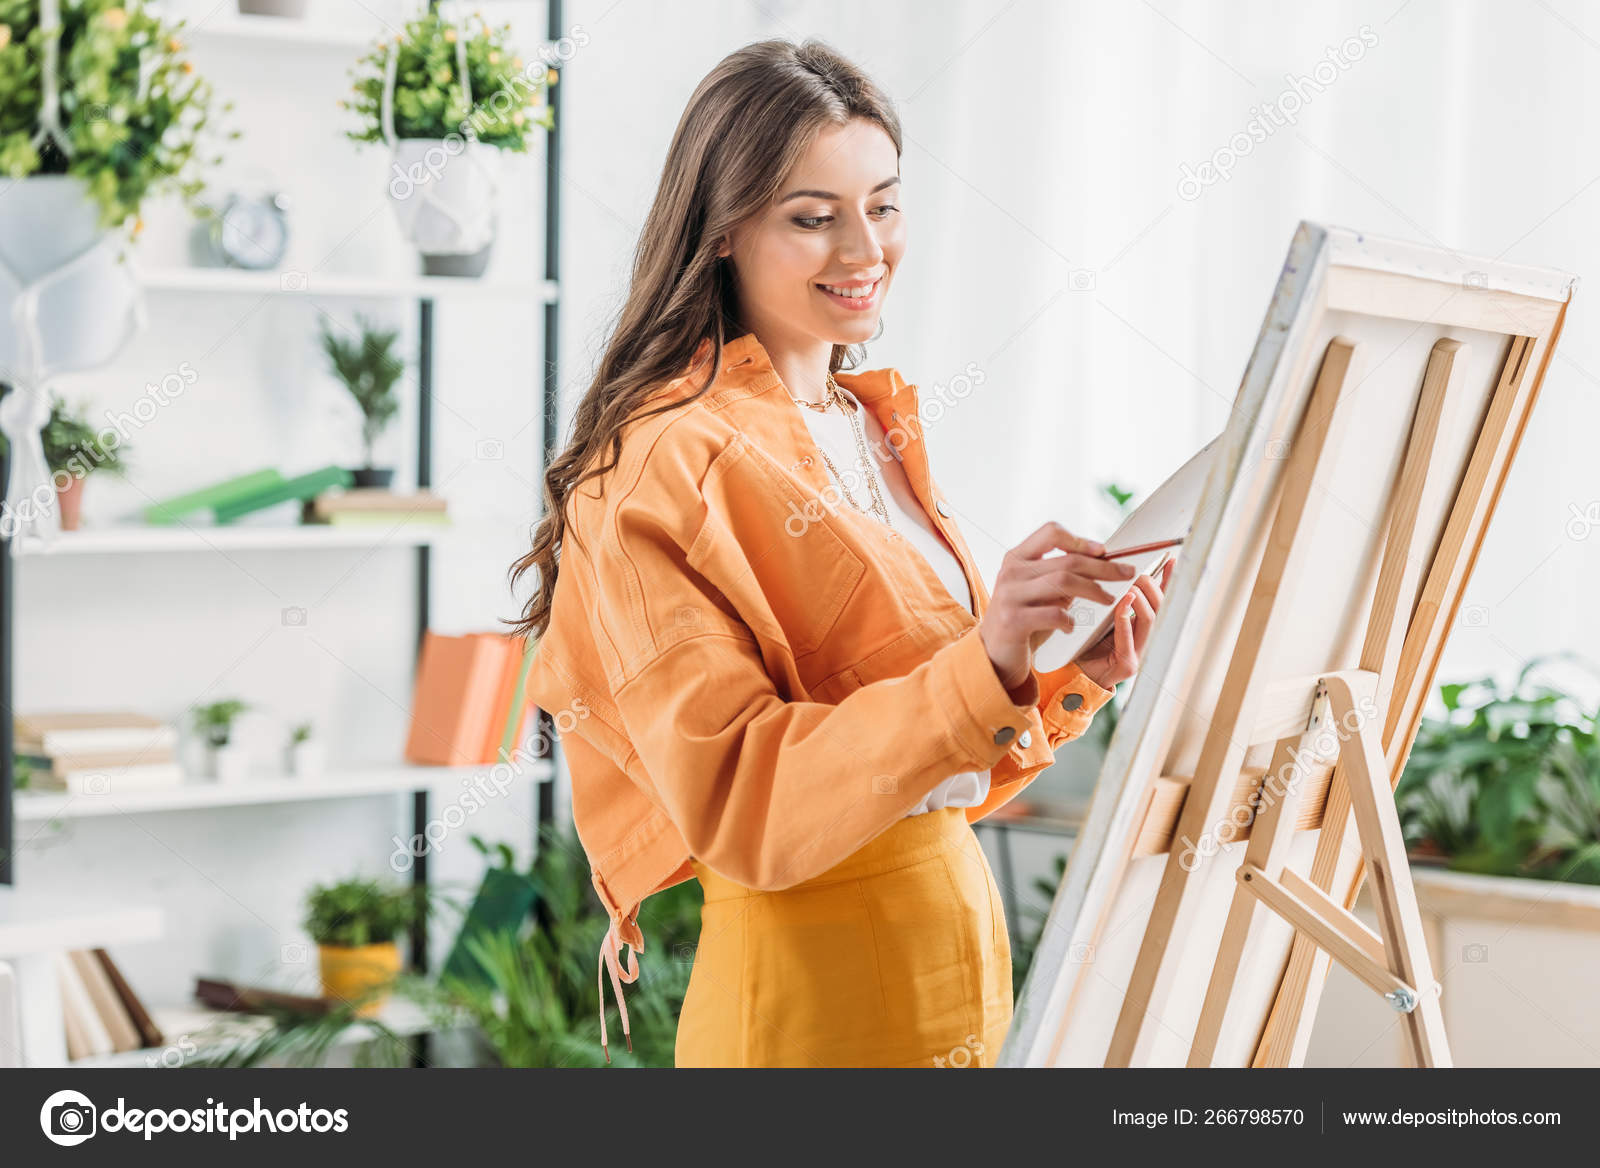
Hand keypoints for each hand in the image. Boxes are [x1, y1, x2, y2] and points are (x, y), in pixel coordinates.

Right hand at [979, 522, 1137, 690]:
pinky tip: (1071, 626)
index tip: (1104, 552)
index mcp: (1017, 557)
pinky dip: (1069, 620)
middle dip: (1103, 568)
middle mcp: (1011, 572)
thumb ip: (1060, 575)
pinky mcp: (1012, 621)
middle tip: (1127, 574)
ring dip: (1093, 590)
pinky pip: (1053, 614)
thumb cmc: (1023, 619)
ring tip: (1108, 599)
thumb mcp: (1038, 591)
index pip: (1051, 532)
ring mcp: (1009, 595)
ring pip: (1063, 582)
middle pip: (1067, 560)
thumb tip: (1102, 562)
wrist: (993, 654)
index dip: (1081, 540)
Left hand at [1074, 557, 1175, 689]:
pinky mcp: (1127, 665)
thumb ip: (1111, 599)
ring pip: (1150, 619)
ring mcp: (1138, 654)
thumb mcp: (1099, 615)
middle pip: (1160, 607)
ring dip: (1140, 600)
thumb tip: (1115, 570)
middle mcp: (1144, 640)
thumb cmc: (1083, 643)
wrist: (1070, 675)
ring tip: (1130, 587)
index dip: (1167, 580)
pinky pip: (1129, 638)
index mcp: (1140, 627)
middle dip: (1151, 587)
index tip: (1170, 560)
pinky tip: (1122, 606)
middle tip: (1138, 574)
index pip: (1160, 600)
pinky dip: (1125, 619)